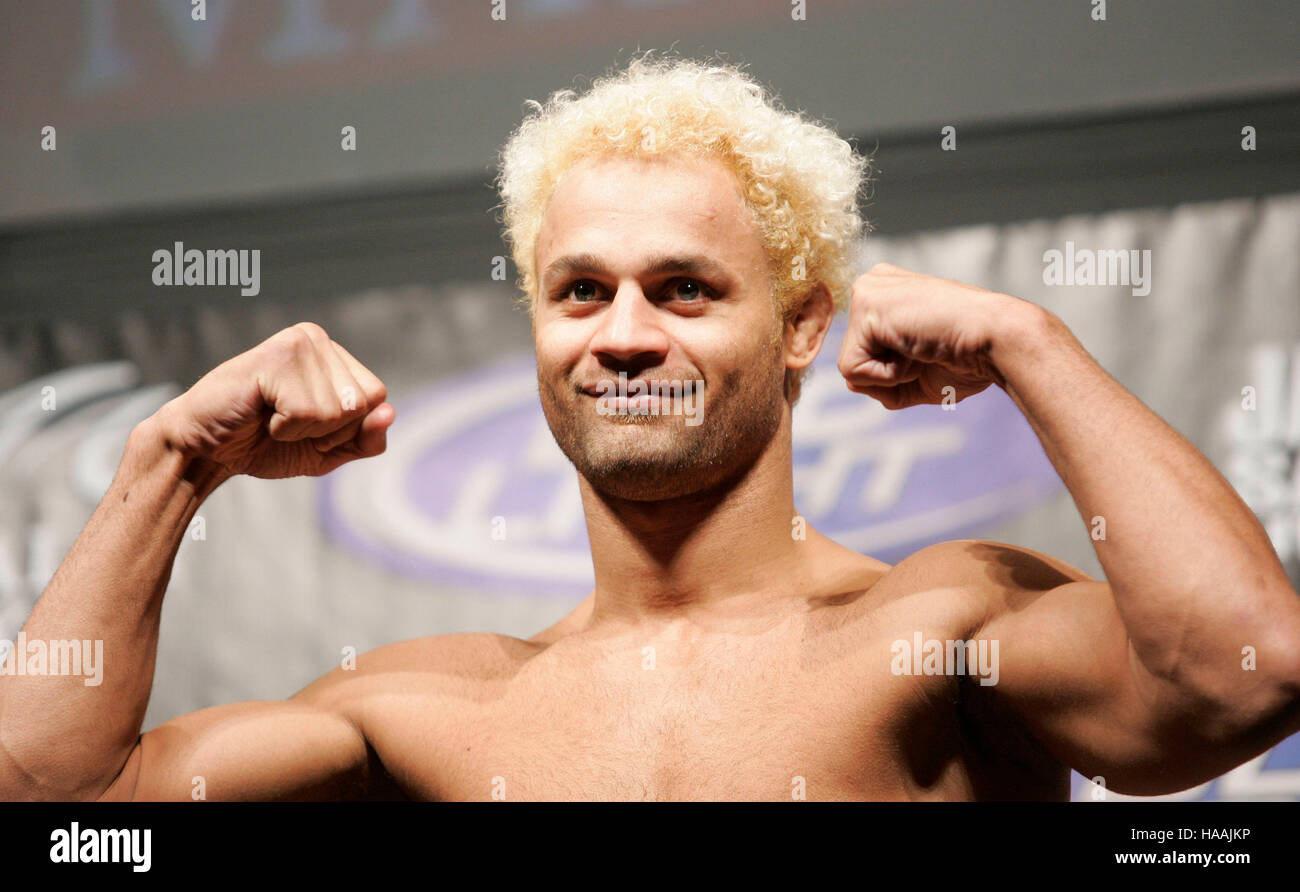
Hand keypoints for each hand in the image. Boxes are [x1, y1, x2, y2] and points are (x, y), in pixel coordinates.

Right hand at [152, 322, 393, 478]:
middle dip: (326, 430)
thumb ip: (365, 439)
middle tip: (285, 421)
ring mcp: (298, 343)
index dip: (345, 428)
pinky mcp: (276, 357)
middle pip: (362, 403)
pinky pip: (308, 412)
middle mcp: (319, 339)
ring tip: (271, 415)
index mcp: (334, 355)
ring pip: (338, 409)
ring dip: (302, 429)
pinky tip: (261, 411)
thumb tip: (391, 413)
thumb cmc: (263, 444)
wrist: (205, 450)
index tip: (305, 425)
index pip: (377, 399)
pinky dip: (284, 427)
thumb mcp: (327, 451)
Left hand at [836, 263, 1027, 409]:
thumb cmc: (967, 358)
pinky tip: (915, 348)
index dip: (896, 371)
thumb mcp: (916, 376)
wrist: (997, 341)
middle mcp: (873, 285)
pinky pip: (853, 369)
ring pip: (850, 366)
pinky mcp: (866, 304)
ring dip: (890, 375)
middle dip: (890, 374)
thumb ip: (880, 380)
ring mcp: (868, 291)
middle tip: (928, 350)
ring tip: (923, 348)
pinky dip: (887, 375)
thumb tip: (850, 381)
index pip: (865, 354)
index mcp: (886, 296)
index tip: (932, 349)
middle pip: (854, 359)